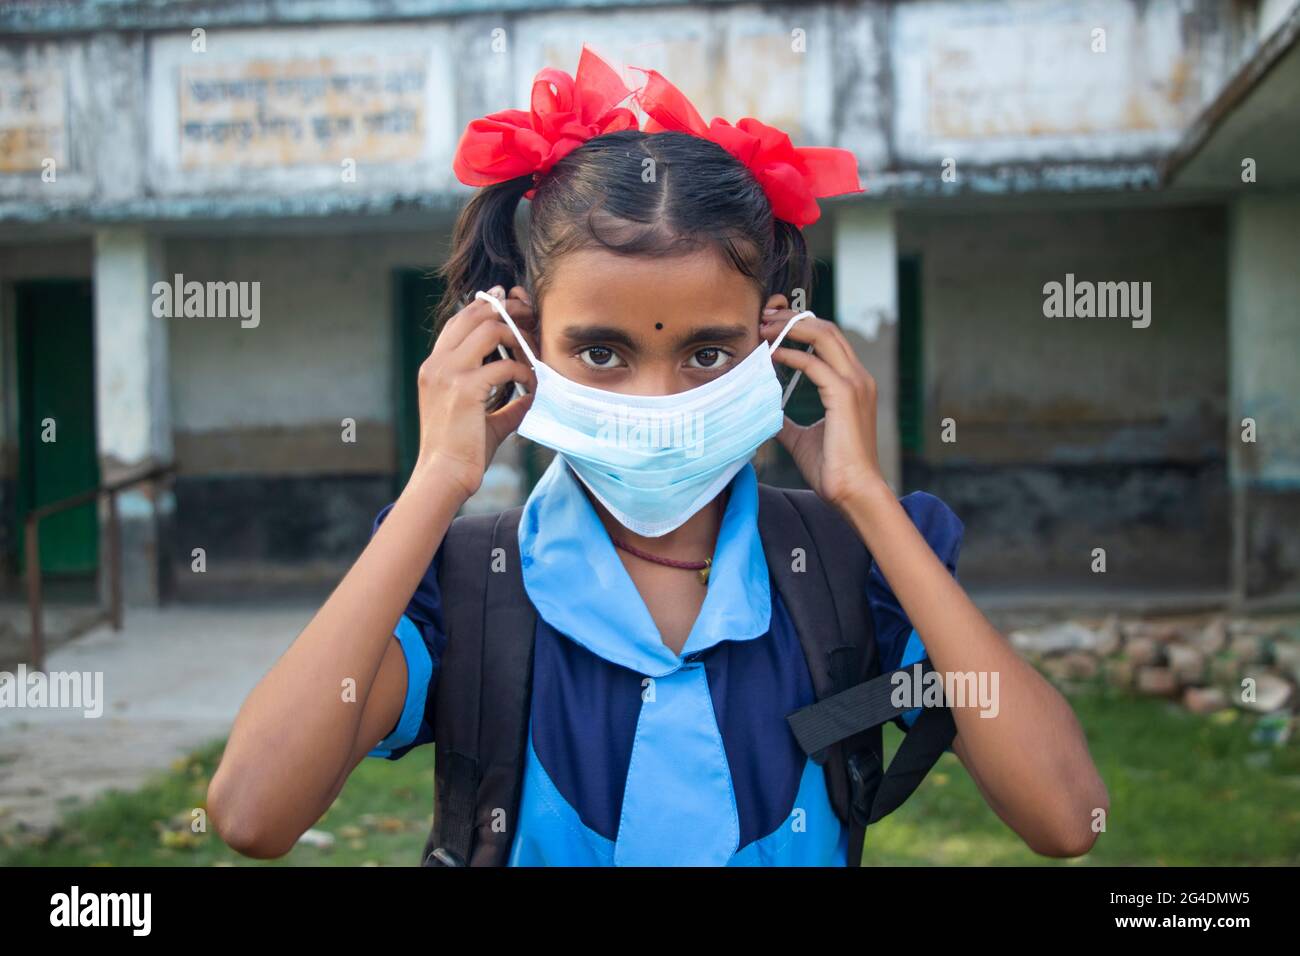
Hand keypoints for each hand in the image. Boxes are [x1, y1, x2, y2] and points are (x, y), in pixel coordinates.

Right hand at [413, 285, 537, 501]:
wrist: (443, 475)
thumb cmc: (461, 452)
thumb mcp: (479, 417)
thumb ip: (501, 401)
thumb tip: (529, 395)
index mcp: (434, 367)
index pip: (459, 321)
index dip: (485, 305)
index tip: (508, 299)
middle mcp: (437, 364)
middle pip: (475, 315)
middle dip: (507, 310)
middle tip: (530, 317)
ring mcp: (448, 373)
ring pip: (490, 330)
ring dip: (518, 338)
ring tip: (532, 356)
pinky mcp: (465, 388)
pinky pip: (505, 366)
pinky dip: (525, 372)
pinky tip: (532, 386)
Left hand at [761, 310, 886, 514]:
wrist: (852, 491)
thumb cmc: (833, 468)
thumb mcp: (802, 438)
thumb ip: (788, 422)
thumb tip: (768, 416)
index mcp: (853, 384)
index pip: (828, 340)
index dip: (799, 328)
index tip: (770, 327)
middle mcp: (858, 378)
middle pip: (826, 329)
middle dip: (793, 319)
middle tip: (763, 318)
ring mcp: (855, 384)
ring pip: (824, 336)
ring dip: (791, 328)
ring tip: (764, 327)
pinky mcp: (845, 395)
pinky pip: (814, 362)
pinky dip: (790, 353)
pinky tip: (771, 355)